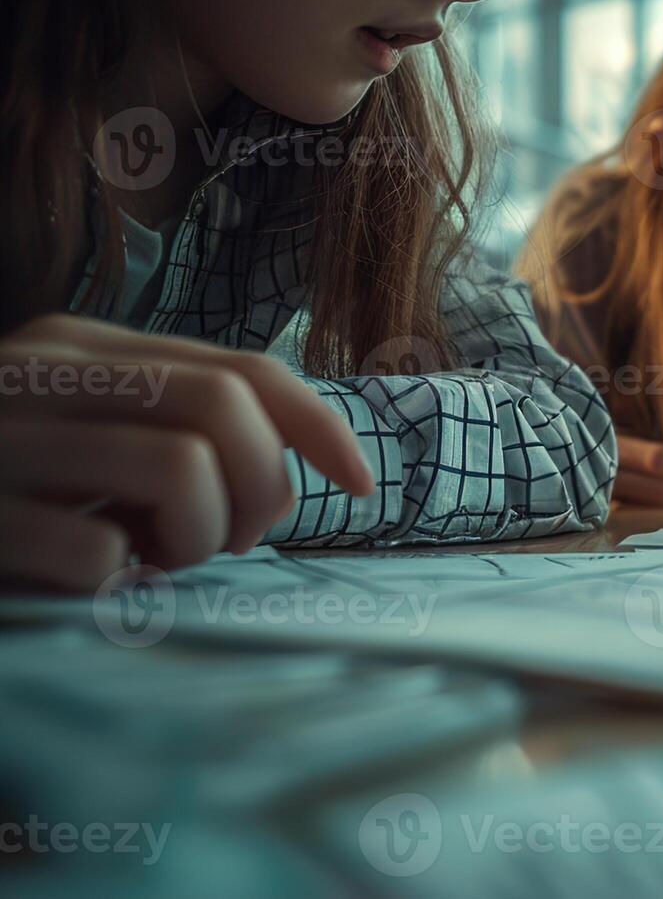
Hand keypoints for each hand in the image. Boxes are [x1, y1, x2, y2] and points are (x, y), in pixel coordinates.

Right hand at [0, 314, 377, 588]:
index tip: (362, 484)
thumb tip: (296, 461)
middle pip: (224, 406)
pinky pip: (98, 551)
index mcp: (76, 347)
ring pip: (181, 467)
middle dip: (258, 488)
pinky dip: (117, 580)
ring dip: (193, 537)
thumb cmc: (13, 496)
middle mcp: (34, 373)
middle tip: (223, 541)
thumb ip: (176, 423)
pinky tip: (86, 582)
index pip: (242, 368)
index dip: (322, 427)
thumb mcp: (87, 435)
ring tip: (146, 558)